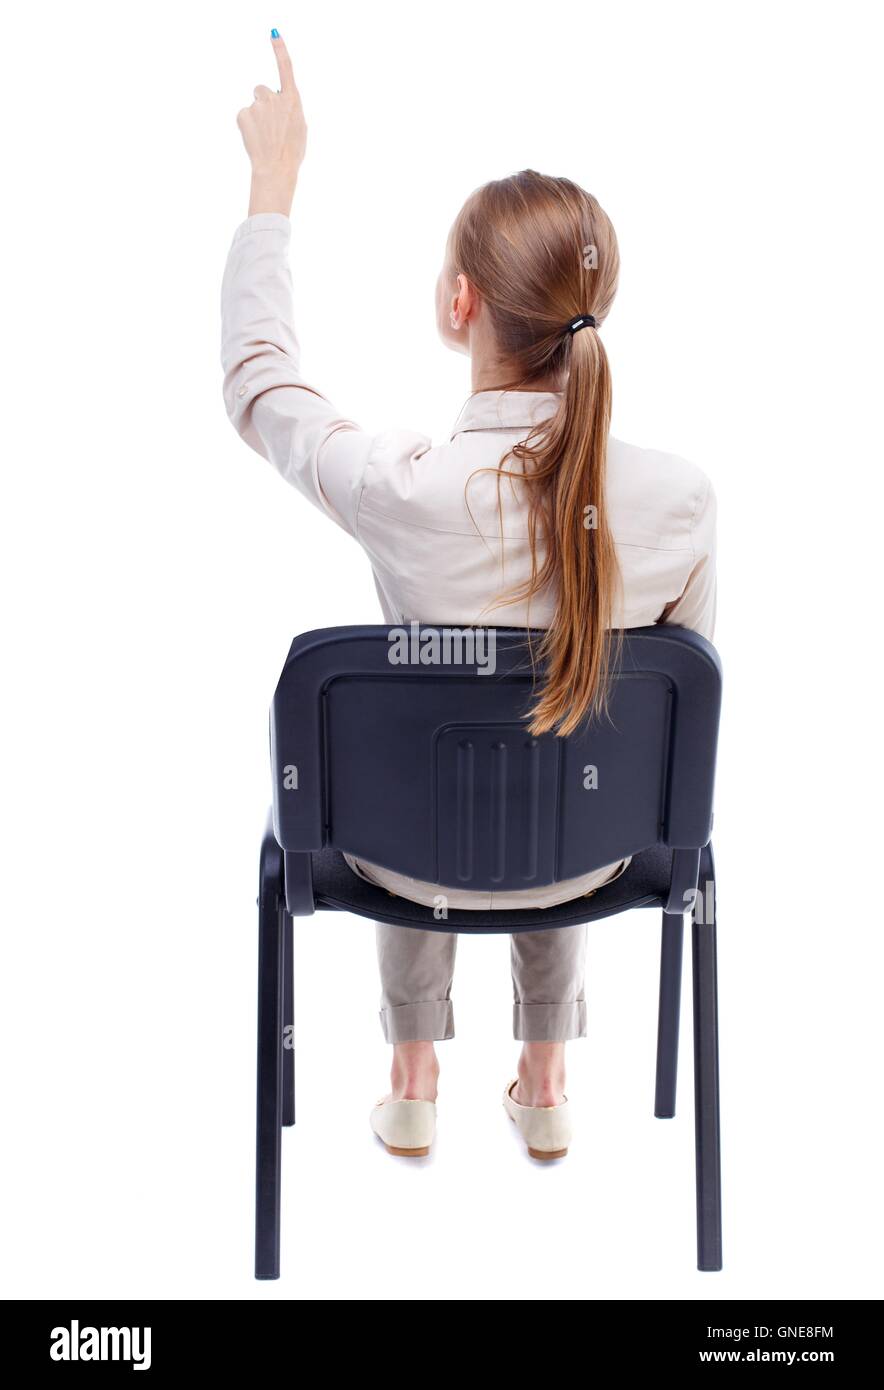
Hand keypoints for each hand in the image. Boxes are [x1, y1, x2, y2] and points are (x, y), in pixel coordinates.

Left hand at [237, 33, 306, 215]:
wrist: (276, 169)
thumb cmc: (291, 152)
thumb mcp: (299, 127)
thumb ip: (289, 108)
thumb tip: (278, 101)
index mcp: (292, 100)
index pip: (285, 68)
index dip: (280, 50)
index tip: (274, 34)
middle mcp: (275, 98)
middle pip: (262, 91)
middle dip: (263, 104)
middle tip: (269, 128)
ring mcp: (258, 105)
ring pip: (253, 105)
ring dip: (256, 117)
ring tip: (263, 137)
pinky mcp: (243, 114)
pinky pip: (244, 116)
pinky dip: (247, 126)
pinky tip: (255, 139)